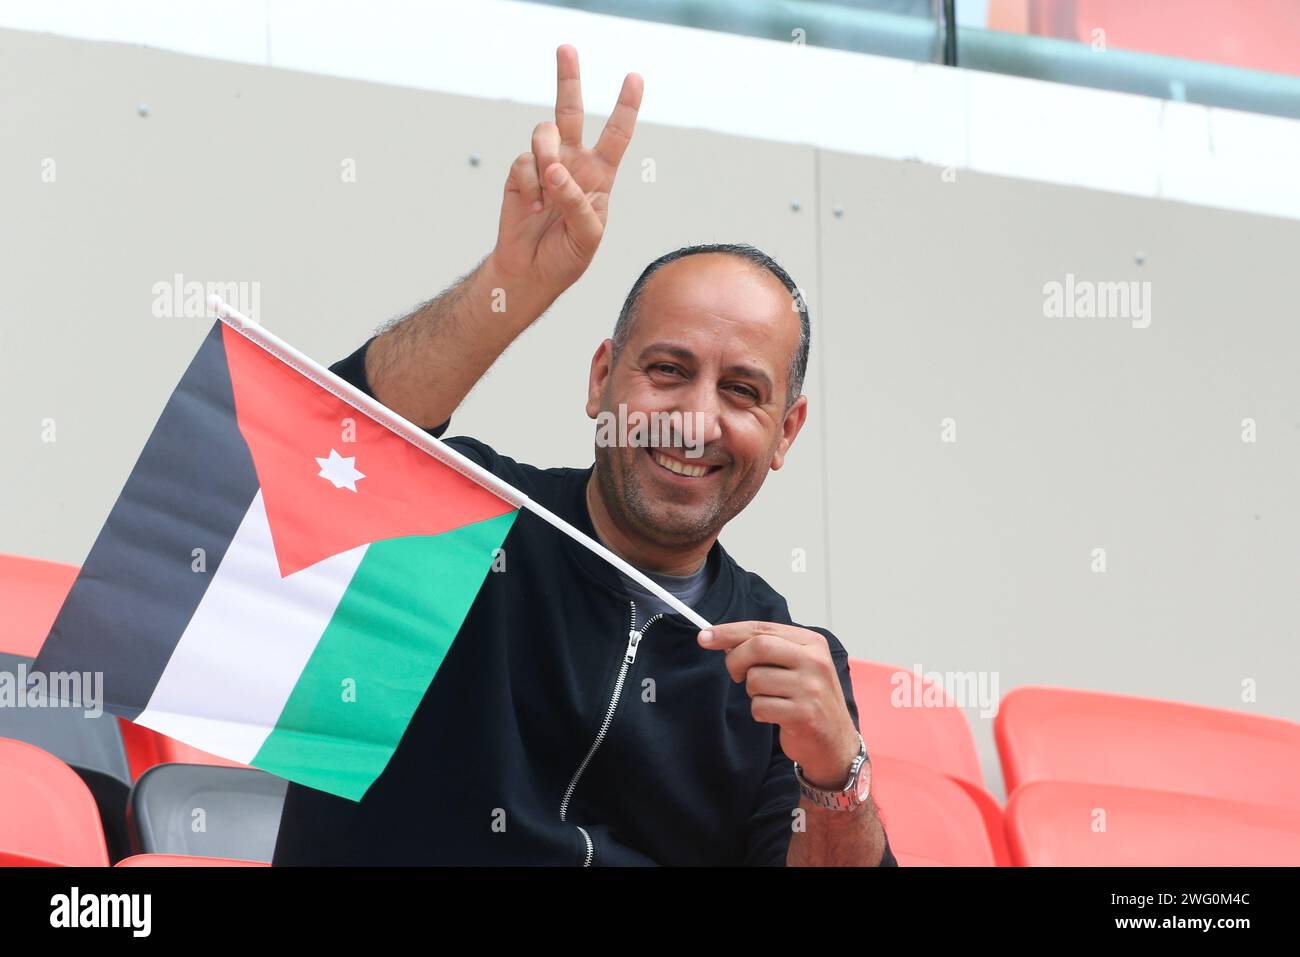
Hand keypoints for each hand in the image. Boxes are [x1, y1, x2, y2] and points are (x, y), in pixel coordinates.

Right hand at [491, 44, 643, 298]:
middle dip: (569, 78)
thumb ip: (577, 201)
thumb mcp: (587, 234)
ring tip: (548, 184)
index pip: (616, 134)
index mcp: (600, 175)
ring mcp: (544, 165)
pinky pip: (524, 163)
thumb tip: (554, 169)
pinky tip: (531, 207)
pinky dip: (529, 186)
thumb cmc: (567, 255)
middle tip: (566, 48)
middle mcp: (573, 162)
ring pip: (544, 133)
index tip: (635, 78)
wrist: (531, 271)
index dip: (626, 106)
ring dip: (547, 154)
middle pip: (571, 110)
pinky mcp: (519, 174)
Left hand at [698, 622, 859, 788]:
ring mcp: (811, 688)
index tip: (704, 637)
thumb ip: (767, 649)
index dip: (729, 632)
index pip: (762, 628)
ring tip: (771, 698)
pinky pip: (760, 706)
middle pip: (758, 646)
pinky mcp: (804, 714)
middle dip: (735, 660)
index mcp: (812, 643)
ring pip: (755, 679)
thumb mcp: (796, 665)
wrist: (834, 742)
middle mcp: (815, 661)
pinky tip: (777, 715)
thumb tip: (723, 640)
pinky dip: (760, 712)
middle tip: (736, 675)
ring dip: (753, 692)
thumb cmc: (808, 699)